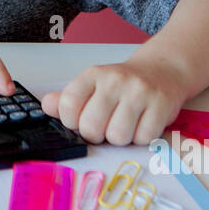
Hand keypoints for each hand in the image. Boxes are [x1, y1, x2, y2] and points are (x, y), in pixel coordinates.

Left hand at [40, 59, 189, 144]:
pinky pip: (143, 138)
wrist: (162, 71)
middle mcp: (115, 80)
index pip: (67, 104)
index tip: (79, 120)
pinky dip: (141, 138)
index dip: (70, 121)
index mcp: (93, 74)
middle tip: (104, 126)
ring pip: (118, 136)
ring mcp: (140, 92)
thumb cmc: (122, 85)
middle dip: (96, 135)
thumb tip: (46, 106)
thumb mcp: (92, 86)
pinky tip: (141, 124)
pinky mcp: (162, 105)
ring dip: (119, 138)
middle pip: (91, 126)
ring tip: (124, 124)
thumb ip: (67, 99)